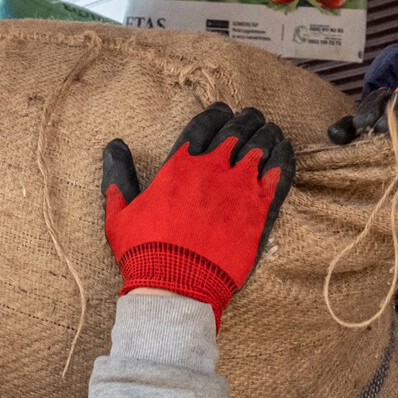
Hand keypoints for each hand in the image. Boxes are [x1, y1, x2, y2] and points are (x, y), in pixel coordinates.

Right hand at [101, 104, 295, 321]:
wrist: (176, 285)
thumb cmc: (144, 252)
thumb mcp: (120, 213)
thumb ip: (119, 177)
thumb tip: (113, 147)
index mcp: (180, 165)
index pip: (204, 125)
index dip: (216, 114)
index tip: (224, 111)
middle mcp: (213, 169)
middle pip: (237, 131)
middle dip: (246, 120)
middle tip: (253, 117)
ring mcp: (239, 187)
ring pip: (261, 146)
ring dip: (266, 134)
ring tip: (270, 131)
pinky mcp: (260, 210)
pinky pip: (279, 173)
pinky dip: (284, 157)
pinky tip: (285, 150)